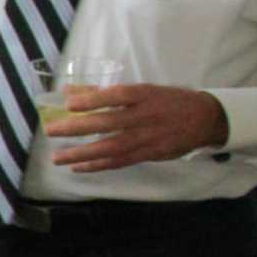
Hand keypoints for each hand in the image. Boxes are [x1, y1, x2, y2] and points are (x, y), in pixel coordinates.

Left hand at [46, 83, 227, 171]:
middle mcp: (145, 116)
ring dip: (82, 153)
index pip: (117, 96)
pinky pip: (120, 161)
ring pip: (112, 147)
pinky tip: (78, 167)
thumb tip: (69, 91)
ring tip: (57, 157)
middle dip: (78, 128)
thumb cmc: (167, 100)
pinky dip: (98, 165)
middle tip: (51, 130)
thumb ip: (105, 92)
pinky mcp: (149, 154)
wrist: (204, 119)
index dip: (94, 100)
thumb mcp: (142, 90)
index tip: (69, 103)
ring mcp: (148, 137)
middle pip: (109, 123)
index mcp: (144, 95)